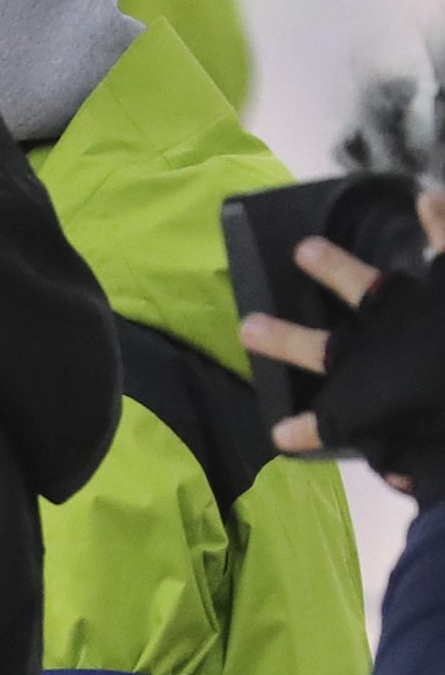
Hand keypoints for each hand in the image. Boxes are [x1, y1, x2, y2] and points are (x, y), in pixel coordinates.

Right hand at [245, 188, 444, 489]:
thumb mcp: (423, 460)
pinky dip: (436, 217)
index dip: (299, 431)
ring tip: (305, 251)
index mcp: (362, 400)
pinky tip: (425, 195)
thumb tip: (401, 480)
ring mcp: (407, 310)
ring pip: (362, 285)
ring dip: (332, 267)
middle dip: (281, 339)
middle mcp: (369, 350)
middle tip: (249, 326)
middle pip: (317, 347)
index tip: (280, 434)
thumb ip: (408, 466)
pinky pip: (443, 240)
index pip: (319, 425)